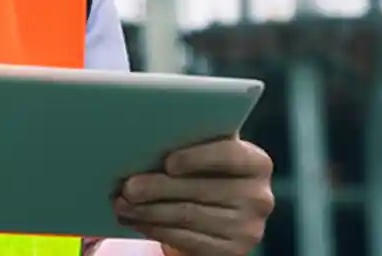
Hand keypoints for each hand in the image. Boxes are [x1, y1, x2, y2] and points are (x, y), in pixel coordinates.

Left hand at [113, 138, 274, 255]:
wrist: (219, 214)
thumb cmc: (204, 172)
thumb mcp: (204, 153)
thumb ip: (189, 141)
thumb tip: (144, 137)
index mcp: (256, 162)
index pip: (229, 155)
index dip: (197, 158)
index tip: (168, 162)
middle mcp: (260, 196)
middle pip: (201, 190)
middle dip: (157, 188)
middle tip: (127, 187)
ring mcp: (249, 227)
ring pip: (188, 216)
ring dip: (148, 211)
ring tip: (121, 204)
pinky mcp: (233, 251)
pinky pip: (187, 239)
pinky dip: (155, 228)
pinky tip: (136, 221)